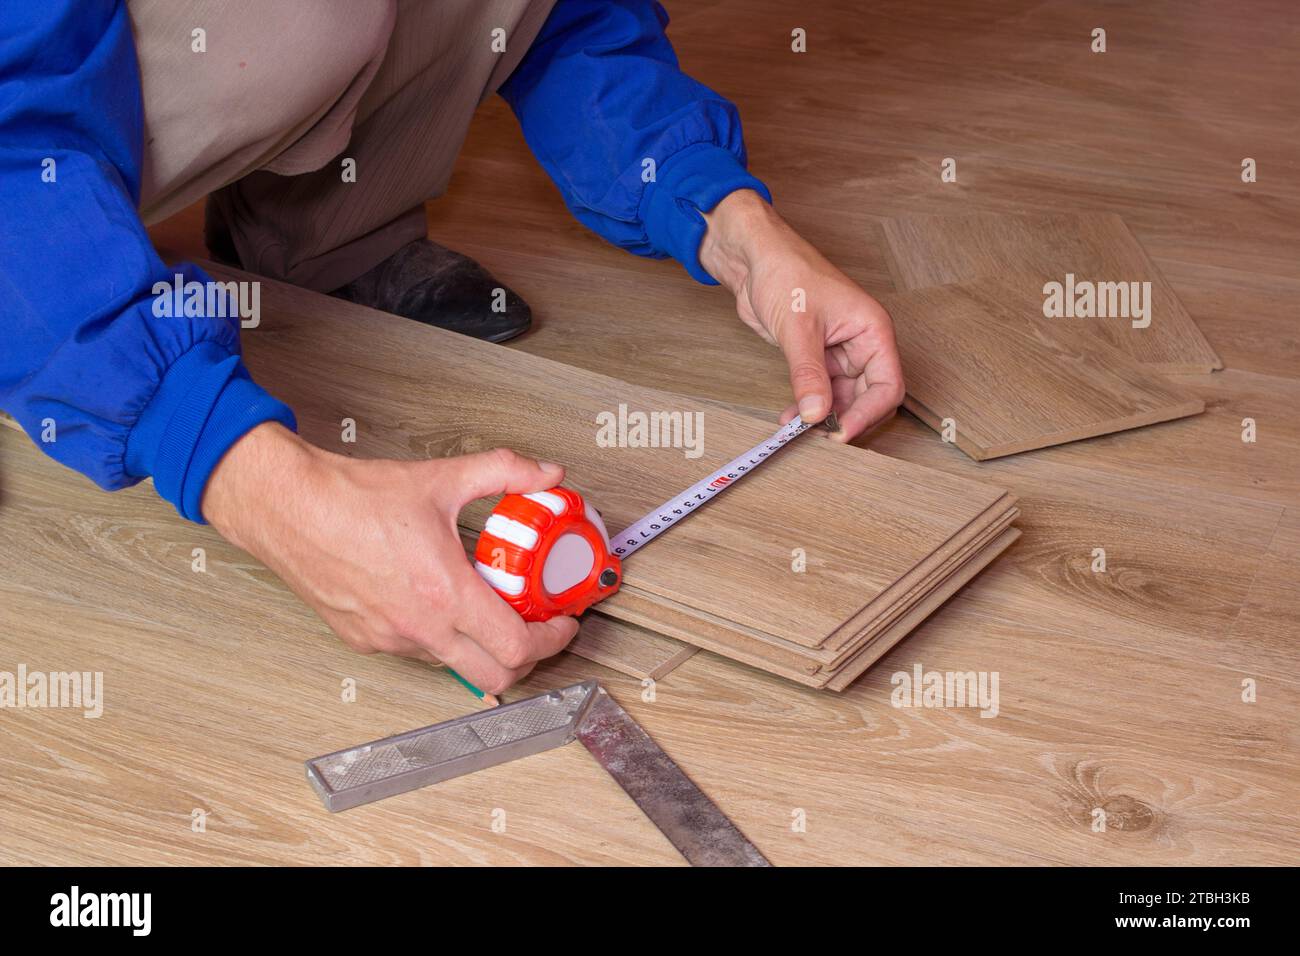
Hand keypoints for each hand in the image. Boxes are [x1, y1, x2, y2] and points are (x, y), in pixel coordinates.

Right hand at [202, 423, 578, 694]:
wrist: (289, 508)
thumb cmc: (352, 498)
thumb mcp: (441, 478)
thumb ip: (504, 472)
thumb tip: (546, 473)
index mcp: (444, 593)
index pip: (517, 646)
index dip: (552, 640)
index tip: (562, 623)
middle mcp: (418, 627)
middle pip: (496, 677)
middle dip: (528, 659)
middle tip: (538, 629)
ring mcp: (390, 640)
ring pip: (455, 667)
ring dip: (483, 649)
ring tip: (492, 612)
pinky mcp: (365, 641)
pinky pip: (419, 654)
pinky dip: (443, 640)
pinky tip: (444, 607)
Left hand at [699, 189, 904, 440]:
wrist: (754, 260)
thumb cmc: (786, 272)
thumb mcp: (798, 328)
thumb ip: (808, 374)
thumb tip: (817, 414)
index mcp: (872, 330)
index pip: (887, 385)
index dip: (867, 414)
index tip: (840, 433)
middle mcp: (861, 343)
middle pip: (868, 397)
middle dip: (845, 419)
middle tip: (819, 438)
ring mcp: (839, 352)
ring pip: (842, 398)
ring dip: (822, 417)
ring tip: (797, 430)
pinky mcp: (816, 357)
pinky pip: (820, 392)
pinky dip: (808, 407)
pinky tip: (790, 418)